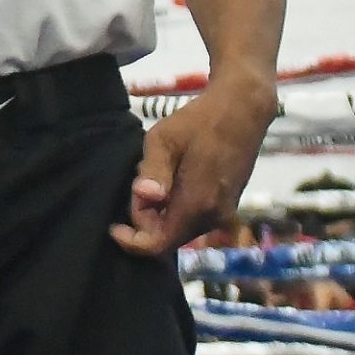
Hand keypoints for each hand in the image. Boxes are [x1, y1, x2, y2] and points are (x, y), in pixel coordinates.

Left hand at [110, 77, 274, 255]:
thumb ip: (153, 170)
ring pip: (180, 230)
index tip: (113, 226)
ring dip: (159, 214)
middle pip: (168, 239)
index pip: (158, 244)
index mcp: (197, 204)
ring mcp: (223, 213)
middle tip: (137, 185)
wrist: (241, 110)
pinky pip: (193, 220)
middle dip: (145, 221)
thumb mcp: (164, 139)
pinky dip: (174, 209)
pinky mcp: (227, 205)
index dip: (132, 241)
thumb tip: (145, 197)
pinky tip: (170, 179)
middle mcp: (213, 217)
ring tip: (154, 176)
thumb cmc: (198, 121)